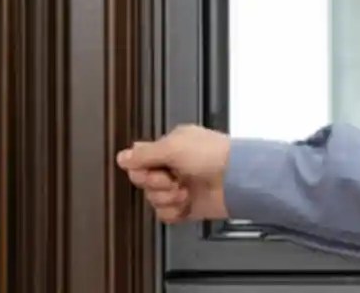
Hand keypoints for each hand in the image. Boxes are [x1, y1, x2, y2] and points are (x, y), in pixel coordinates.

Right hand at [116, 124, 231, 222]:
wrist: (238, 180)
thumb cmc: (213, 155)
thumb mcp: (173, 146)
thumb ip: (144, 154)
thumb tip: (121, 157)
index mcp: (171, 146)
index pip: (139, 160)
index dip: (141, 168)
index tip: (152, 168)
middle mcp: (174, 166)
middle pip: (144, 181)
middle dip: (155, 183)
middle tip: (171, 180)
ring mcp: (180, 186)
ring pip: (153, 199)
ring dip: (166, 198)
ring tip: (184, 192)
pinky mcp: (187, 206)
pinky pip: (165, 215)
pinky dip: (174, 212)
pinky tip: (185, 204)